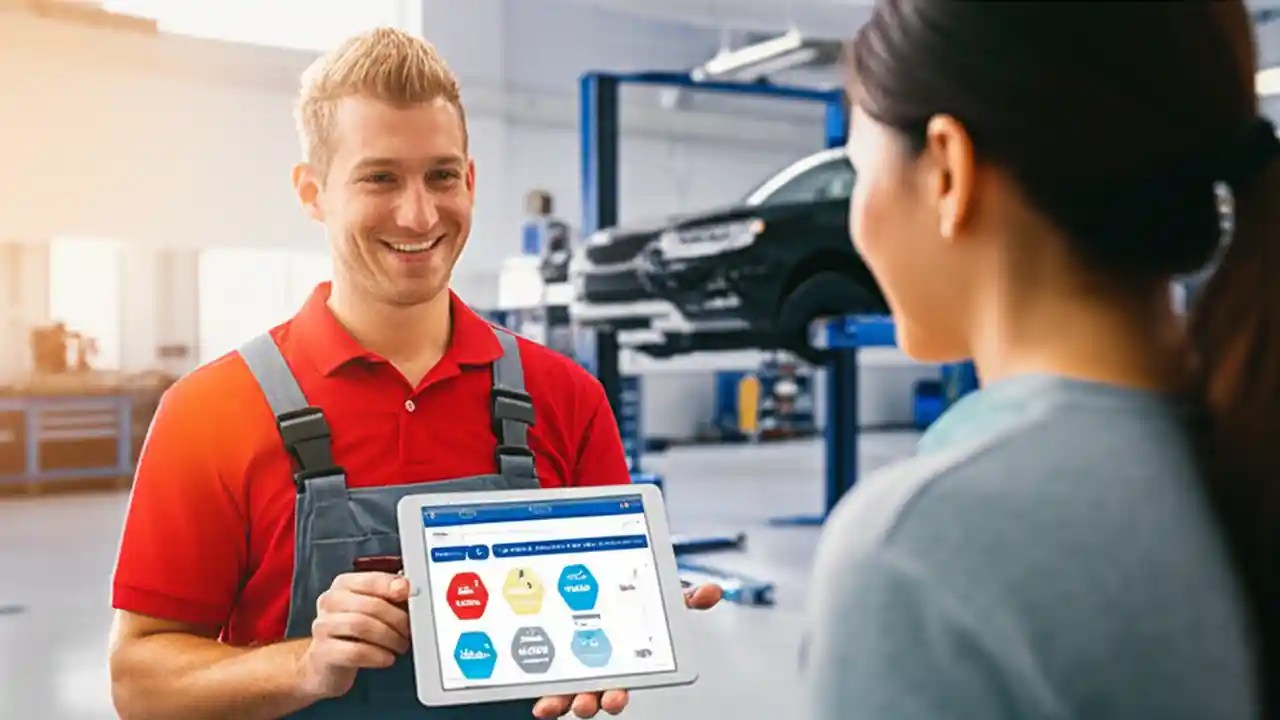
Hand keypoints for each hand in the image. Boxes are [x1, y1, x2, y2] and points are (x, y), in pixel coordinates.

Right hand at [294, 572, 411, 701]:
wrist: (328, 662)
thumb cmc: (355, 631)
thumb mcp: (373, 610)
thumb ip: (390, 596)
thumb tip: (405, 588)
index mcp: (344, 585)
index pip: (370, 580)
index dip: (391, 586)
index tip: (407, 593)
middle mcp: (330, 601)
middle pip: (370, 605)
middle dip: (396, 619)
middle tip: (408, 631)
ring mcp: (323, 626)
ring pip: (361, 626)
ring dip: (389, 638)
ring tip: (400, 645)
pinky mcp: (323, 652)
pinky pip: (354, 652)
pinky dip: (377, 656)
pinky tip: (387, 658)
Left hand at [531, 583, 723, 717]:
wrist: (595, 579)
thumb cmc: (633, 599)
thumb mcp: (659, 596)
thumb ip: (685, 596)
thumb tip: (713, 592)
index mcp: (623, 661)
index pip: (621, 684)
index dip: (616, 696)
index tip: (614, 698)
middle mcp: (597, 669)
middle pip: (591, 694)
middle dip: (588, 703)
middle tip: (583, 704)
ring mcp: (572, 665)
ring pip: (565, 690)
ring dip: (559, 701)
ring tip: (549, 706)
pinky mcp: (549, 658)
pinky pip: (542, 677)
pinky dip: (536, 687)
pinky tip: (531, 694)